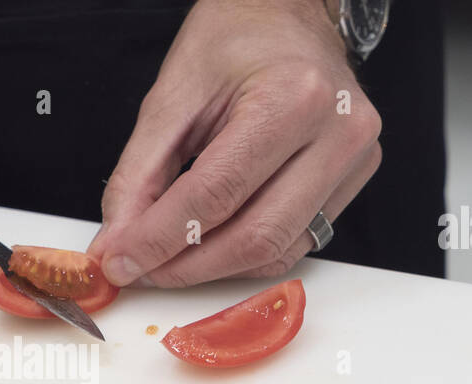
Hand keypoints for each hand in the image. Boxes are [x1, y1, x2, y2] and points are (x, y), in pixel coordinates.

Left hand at [88, 0, 381, 286]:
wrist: (287, 13)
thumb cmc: (236, 38)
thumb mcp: (171, 95)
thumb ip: (139, 175)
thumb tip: (118, 241)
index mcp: (293, 98)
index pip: (215, 195)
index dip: (158, 238)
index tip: (118, 260)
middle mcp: (337, 132)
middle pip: (253, 235)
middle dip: (184, 266)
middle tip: (138, 270)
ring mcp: (354, 160)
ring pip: (276, 251)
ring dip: (211, 269)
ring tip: (166, 260)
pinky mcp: (353, 180)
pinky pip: (294, 243)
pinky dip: (243, 257)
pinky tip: (208, 246)